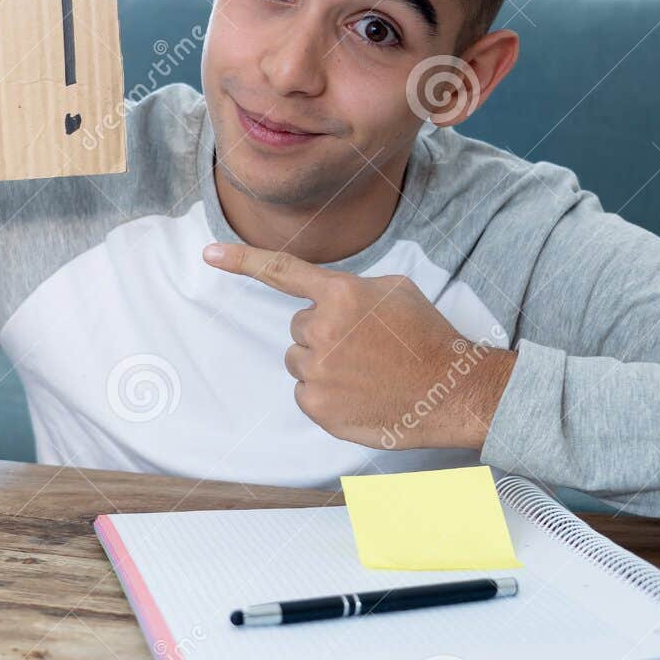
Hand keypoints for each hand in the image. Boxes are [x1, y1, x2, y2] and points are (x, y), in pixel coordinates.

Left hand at [202, 242, 516, 449]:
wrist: (451, 390)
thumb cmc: (427, 337)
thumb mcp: (395, 290)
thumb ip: (351, 289)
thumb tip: (328, 300)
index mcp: (341, 293)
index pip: (282, 271)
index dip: (242, 260)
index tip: (208, 252)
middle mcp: (323, 329)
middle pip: (299, 328)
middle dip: (324, 335)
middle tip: (364, 348)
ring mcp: (317, 370)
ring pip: (300, 361)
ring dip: (323, 365)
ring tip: (365, 373)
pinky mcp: (318, 406)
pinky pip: (305, 394)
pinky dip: (326, 396)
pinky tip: (359, 395)